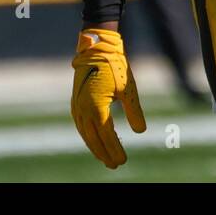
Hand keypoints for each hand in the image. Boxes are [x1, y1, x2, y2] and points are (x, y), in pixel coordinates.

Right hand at [71, 28, 146, 167]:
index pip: (107, 135)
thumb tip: (140, 131)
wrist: (96, 49)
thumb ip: (134, 111)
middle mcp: (83, 110)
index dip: (115, 149)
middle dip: (104, 153)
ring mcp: (77, 107)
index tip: (122, 161)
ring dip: (95, 147)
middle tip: (115, 165)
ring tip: (105, 158)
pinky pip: (81, 126)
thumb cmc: (115, 67)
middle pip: (94, 139)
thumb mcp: (128, 89)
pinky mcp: (75, 103)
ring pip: (86, 134)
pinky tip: (95, 141)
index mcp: (97, 107)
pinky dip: (88, 136)